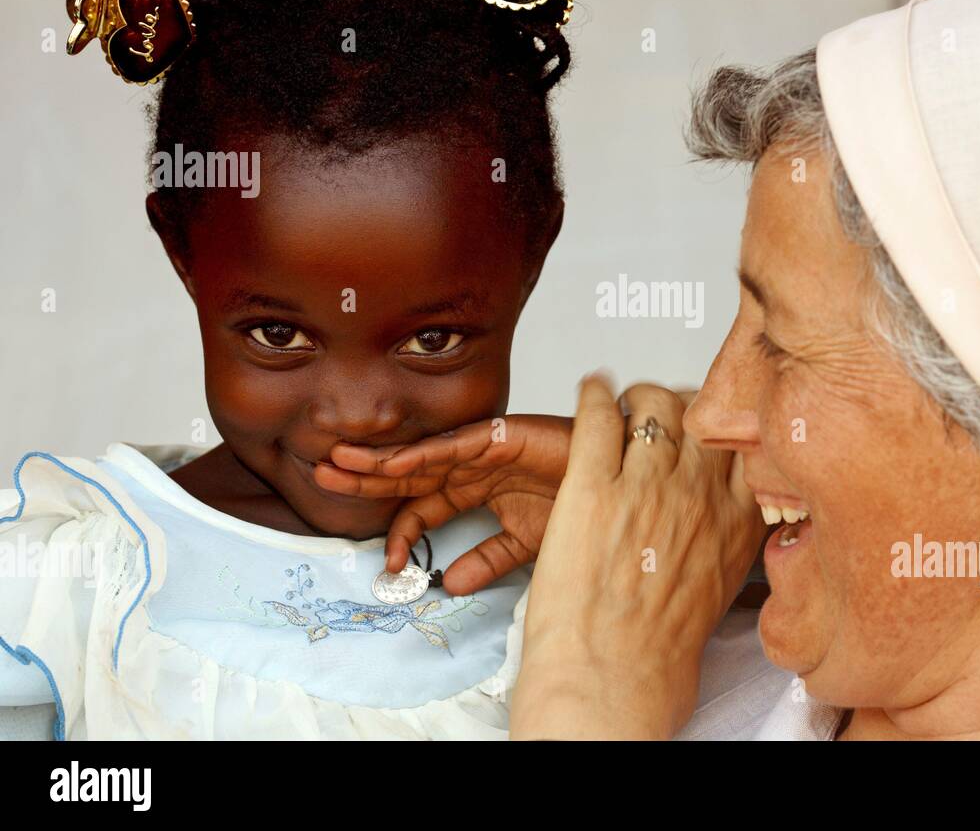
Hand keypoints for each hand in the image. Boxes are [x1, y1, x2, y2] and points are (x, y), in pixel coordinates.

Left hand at [312, 415, 571, 594]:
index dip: (400, 534)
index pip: (422, 509)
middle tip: (321, 480)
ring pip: (417, 456)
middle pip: (406, 476)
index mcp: (473, 490)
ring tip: (336, 464)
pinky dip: (419, 454)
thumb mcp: (525, 544)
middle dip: (364, 480)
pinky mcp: (497, 435)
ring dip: (377, 462)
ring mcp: (481, 449)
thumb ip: (488, 561)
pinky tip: (389, 464)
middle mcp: (470, 467)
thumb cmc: (579, 501)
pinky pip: (450, 446)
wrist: (618, 478)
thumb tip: (449, 585)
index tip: (390, 567)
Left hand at [510, 376, 762, 739]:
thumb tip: (719, 523)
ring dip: (636, 398)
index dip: (727, 423)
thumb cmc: (657, 658)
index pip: (747, 440)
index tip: (712, 423)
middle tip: (659, 413)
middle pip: (703, 412)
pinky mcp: (592, 488)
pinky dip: (593, 394)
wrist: (610, 685)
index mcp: (738, 523)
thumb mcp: (720, 594)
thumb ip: (726, 545)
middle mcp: (700, 496)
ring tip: (621, 407)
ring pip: (653, 403)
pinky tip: (590, 391)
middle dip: (681, 404)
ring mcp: (647, 487)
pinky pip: (598, 416)